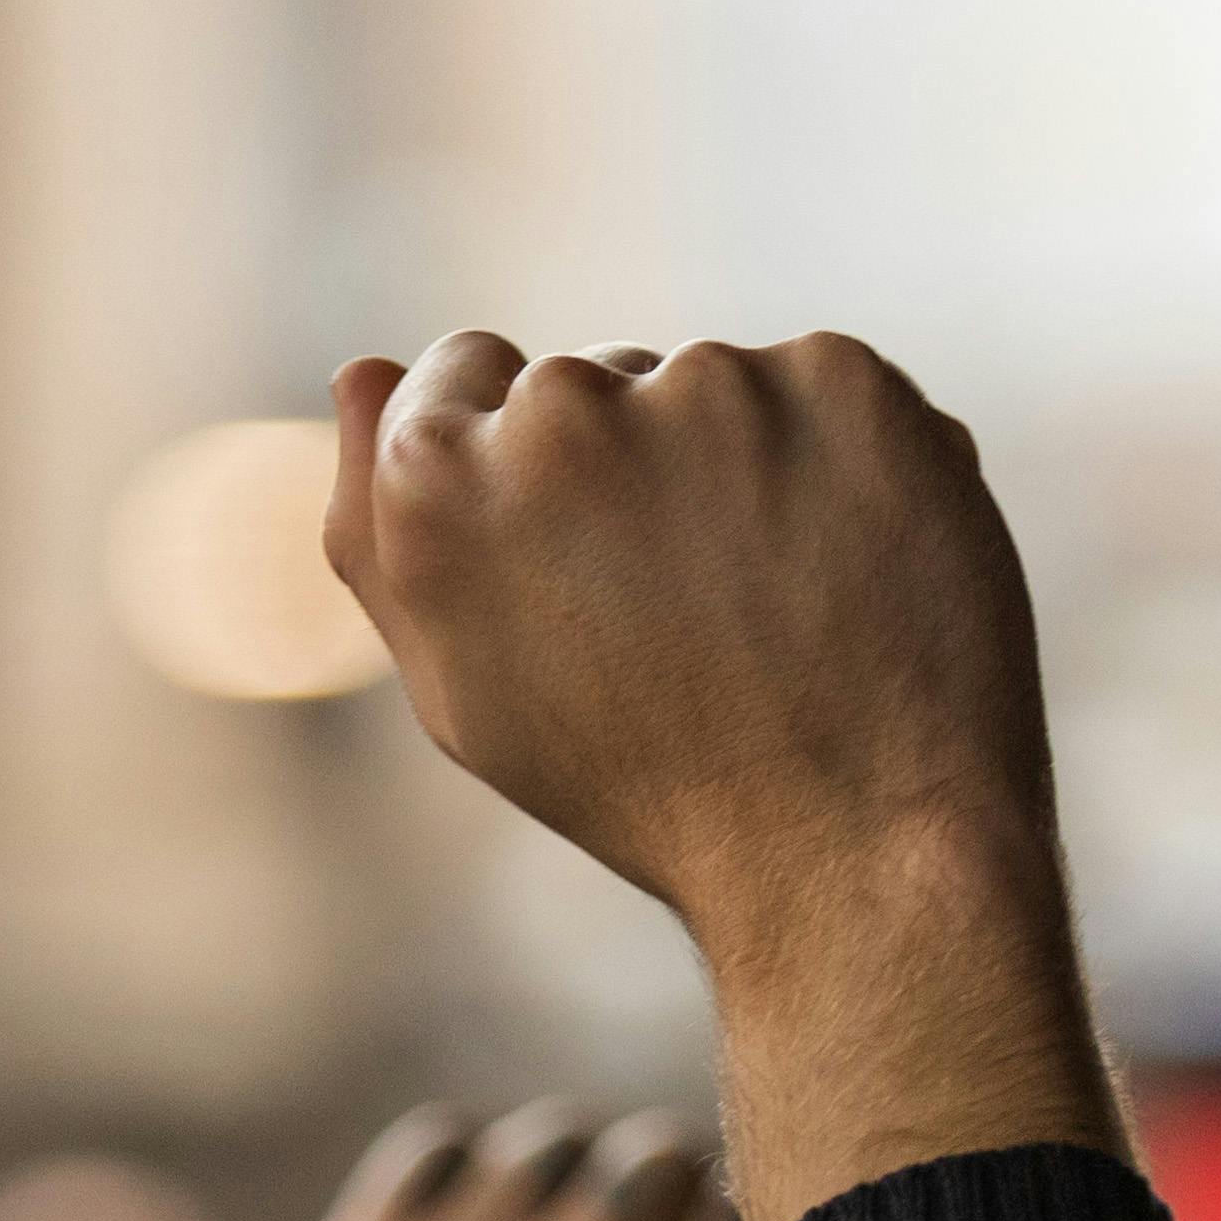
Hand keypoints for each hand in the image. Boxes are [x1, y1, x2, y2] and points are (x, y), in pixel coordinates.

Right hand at [325, 335, 1126, 1220]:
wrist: (855, 850)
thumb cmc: (644, 785)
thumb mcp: (465, 688)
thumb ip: (378, 526)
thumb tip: (363, 371)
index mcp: (436, 476)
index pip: (464, 370)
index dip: (529, 469)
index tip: (587, 554)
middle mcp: (561, 408)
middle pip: (595, 378)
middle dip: (636, 463)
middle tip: (693, 612)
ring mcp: (712, 384)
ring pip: (718, 389)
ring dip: (744, 464)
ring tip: (781, 609)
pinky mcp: (841, 382)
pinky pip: (828, 394)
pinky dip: (848, 463)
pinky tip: (857, 573)